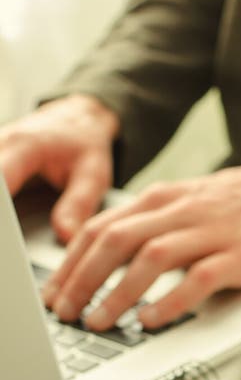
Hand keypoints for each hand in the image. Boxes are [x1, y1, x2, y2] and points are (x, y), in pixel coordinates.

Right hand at [0, 95, 118, 242]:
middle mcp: (0, 143)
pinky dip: (3, 210)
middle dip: (1, 221)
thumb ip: (78, 205)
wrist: (77, 119)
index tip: (6, 240)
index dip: (1, 216)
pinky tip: (10, 235)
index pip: (0, 182)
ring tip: (11, 251)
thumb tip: (65, 238)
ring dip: (1, 217)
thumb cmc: (85, 145)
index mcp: (24, 145)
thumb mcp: (93, 174)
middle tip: (10, 260)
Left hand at [43, 152, 240, 329]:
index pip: (99, 228)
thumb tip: (107, 258)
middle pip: (115, 241)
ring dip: (118, 293)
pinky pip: (198, 279)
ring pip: (150, 259)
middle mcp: (179, 211)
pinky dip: (171, 301)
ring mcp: (209, 232)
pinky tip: (153, 319)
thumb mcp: (185, 203)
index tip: (55, 293)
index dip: (70, 264)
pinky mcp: (238, 255)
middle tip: (67, 312)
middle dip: (82, 279)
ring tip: (100, 320)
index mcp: (161, 198)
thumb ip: (149, 225)